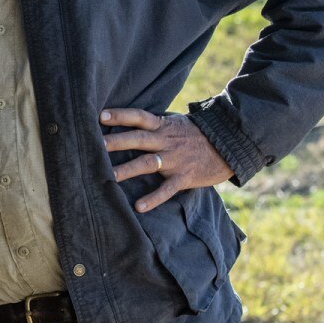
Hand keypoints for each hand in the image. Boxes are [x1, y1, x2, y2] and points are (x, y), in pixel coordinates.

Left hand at [101, 108, 233, 211]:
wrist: (229, 147)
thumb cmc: (196, 135)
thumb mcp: (175, 123)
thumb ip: (154, 125)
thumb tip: (128, 121)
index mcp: (164, 126)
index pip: (139, 117)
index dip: (121, 115)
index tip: (100, 116)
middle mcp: (167, 141)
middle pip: (138, 139)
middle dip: (116, 142)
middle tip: (94, 145)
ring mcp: (175, 159)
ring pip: (147, 163)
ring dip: (127, 170)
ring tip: (107, 176)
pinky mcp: (184, 177)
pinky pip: (167, 189)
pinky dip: (153, 198)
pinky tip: (138, 207)